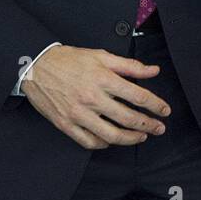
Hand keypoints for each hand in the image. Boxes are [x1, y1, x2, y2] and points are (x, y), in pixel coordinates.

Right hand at [22, 44, 170, 148]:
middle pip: (128, 118)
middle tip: (159, 128)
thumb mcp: (101, 55)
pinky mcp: (66, 124)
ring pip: (111, 134)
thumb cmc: (69, 60)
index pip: (138, 96)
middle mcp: (92, 98)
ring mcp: (78, 114)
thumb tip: (153, 71)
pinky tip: (112, 140)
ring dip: (130, 138)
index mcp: (103, 78)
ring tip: (141, 137)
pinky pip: (89, 141)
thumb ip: (129, 65)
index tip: (164, 110)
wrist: (36, 66)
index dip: (156, 105)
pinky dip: (104, 144)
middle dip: (148, 125)